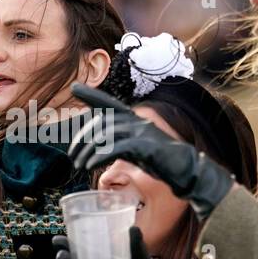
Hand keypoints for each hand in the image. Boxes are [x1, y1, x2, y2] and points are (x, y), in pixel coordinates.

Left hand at [67, 84, 234, 219]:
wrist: (185, 170)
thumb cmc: (159, 160)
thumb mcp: (135, 147)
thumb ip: (118, 142)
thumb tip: (96, 146)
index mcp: (133, 119)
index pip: (109, 103)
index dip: (92, 95)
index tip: (74, 88)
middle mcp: (137, 121)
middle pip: (101, 121)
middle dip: (82, 138)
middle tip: (72, 157)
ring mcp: (142, 133)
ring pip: (106, 133)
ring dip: (88, 150)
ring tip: (79, 165)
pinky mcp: (146, 147)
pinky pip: (118, 148)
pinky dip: (101, 156)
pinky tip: (91, 166)